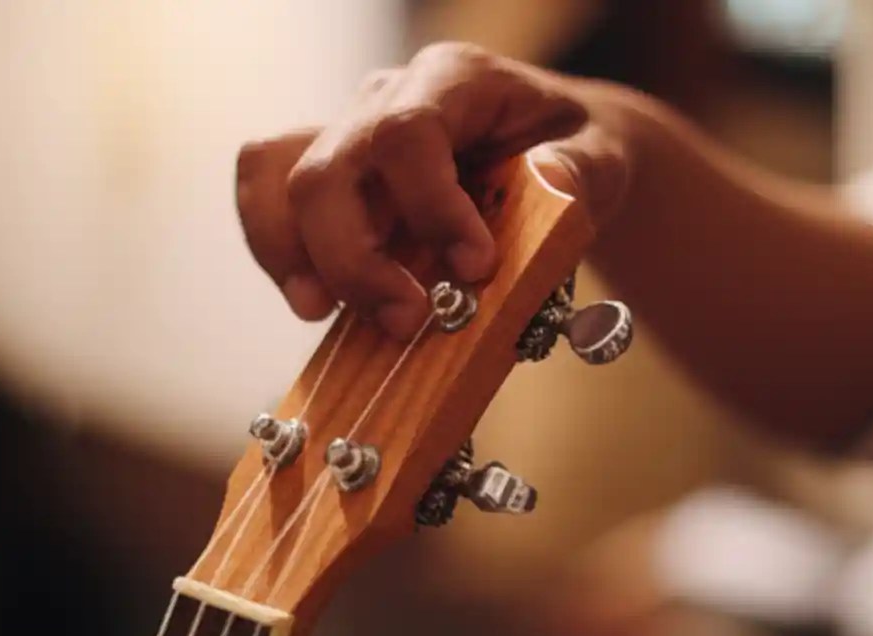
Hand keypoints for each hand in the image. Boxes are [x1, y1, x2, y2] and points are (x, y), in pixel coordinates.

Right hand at [235, 43, 630, 338]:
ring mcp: (350, 132)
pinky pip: (270, 195)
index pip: (408, 134)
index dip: (428, 205)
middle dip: (354, 257)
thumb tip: (551, 183)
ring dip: (294, 255)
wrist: (557, 148)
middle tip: (405, 319)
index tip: (473, 266)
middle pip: (329, 168)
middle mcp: (388, 97)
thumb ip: (580, 171)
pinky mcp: (334, 173)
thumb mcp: (602, 156)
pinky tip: (314, 299)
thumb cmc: (574, 150)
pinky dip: (279, 250)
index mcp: (457, 80)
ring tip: (324, 313)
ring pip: (279, 177)